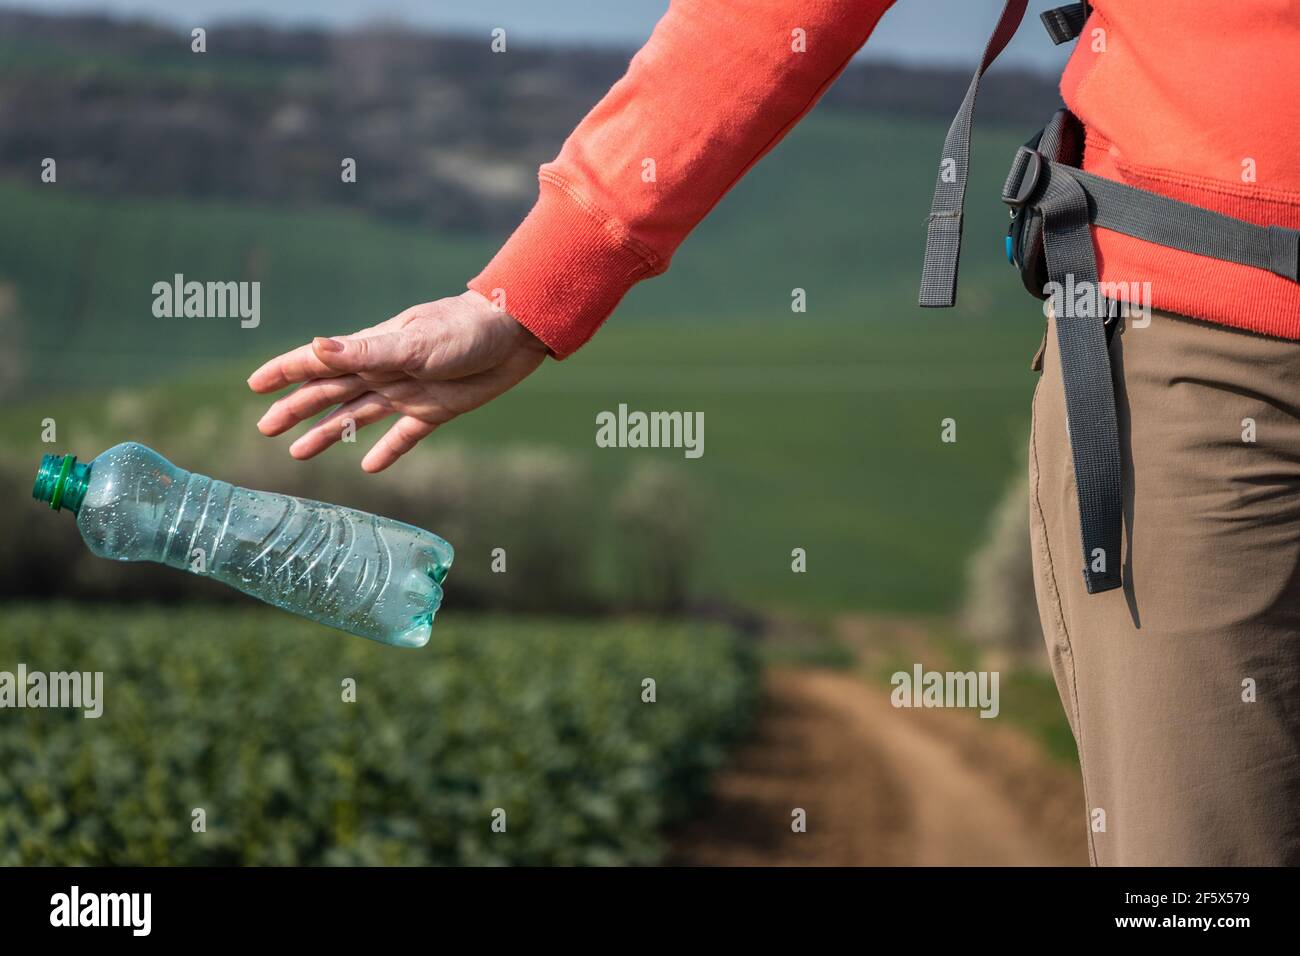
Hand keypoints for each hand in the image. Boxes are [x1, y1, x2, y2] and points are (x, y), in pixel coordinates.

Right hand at [248, 290, 546, 471]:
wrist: (514, 335)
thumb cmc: (463, 332)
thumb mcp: (414, 343)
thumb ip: (365, 353)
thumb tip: (315, 348)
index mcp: (373, 351)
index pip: (317, 363)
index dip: (285, 372)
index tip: (254, 385)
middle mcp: (384, 372)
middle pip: (330, 394)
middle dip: (296, 410)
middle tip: (265, 428)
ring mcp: (408, 393)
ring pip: (357, 417)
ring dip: (328, 433)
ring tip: (299, 453)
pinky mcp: (435, 412)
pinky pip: (404, 436)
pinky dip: (386, 451)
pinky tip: (370, 467)